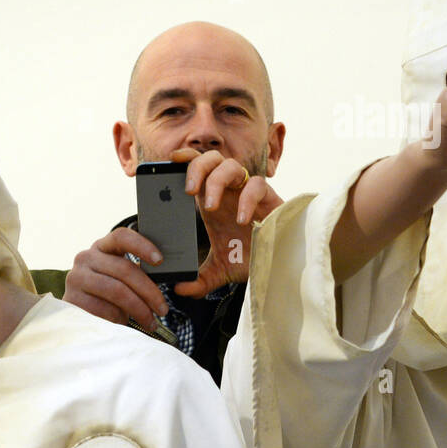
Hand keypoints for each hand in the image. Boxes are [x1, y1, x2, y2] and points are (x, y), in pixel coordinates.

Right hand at [62, 227, 168, 332]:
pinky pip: (104, 309)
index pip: (122, 237)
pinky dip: (120, 318)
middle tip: (162, 309)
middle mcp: (86, 257)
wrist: (77, 312)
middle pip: (125, 269)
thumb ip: (135, 271)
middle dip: (149, 292)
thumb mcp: (120, 276)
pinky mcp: (72, 299)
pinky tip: (125, 323)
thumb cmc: (108, 291)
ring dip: (139, 309)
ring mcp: (76, 278)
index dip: (142, 246)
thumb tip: (165, 276)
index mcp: (102, 246)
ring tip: (150, 321)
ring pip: (117, 291)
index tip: (160, 261)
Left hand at [172, 148, 283, 297]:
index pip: (197, 168)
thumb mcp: (218, 271)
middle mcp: (229, 191)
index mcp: (212, 200)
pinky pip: (257, 185)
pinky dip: (247, 198)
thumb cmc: (248, 258)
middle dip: (196, 168)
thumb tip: (179, 288)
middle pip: (211, 159)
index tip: (169, 162)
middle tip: (188, 191)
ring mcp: (248, 192)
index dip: (185, 159)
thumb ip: (198, 280)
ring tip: (210, 206)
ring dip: (216, 180)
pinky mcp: (269, 198)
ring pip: (231, 165)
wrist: (277, 264)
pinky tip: (242, 219)